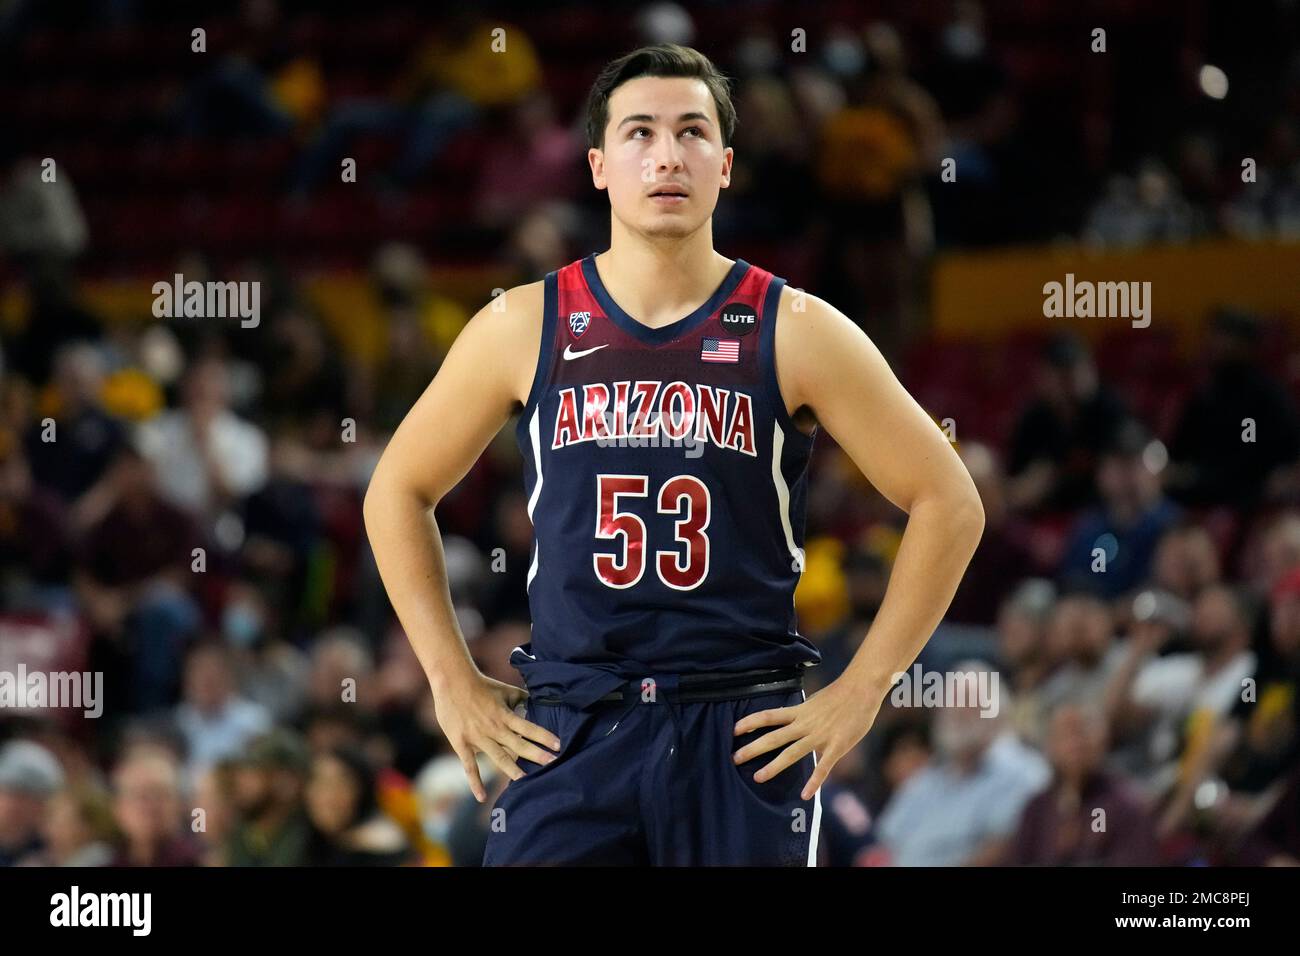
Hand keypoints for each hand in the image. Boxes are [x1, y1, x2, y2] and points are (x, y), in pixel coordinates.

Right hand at [433, 670, 560, 802]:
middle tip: (554, 765)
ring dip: (513, 770)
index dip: (545, 737)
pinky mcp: (462, 744)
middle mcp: (494, 728)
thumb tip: (540, 702)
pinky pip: (470, 766)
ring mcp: (478, 738)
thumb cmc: (482, 685)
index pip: (529, 728)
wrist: (453, 681)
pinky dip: (475, 782)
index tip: (559, 746)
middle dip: (537, 755)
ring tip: (527, 782)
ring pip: (498, 757)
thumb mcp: (506, 690)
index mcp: (505, 715)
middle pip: (519, 745)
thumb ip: (522, 698)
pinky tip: (482, 798)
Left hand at [733, 675, 883, 800]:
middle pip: (774, 737)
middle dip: (753, 748)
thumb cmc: (840, 694)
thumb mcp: (815, 701)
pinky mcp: (836, 747)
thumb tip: (791, 720)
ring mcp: (820, 736)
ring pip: (792, 753)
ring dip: (774, 766)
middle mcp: (805, 724)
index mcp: (799, 711)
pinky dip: (814, 782)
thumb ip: (803, 713)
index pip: (768, 716)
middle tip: (734, 758)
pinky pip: (823, 767)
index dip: (750, 722)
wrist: (862, 690)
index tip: (733, 730)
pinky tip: (805, 795)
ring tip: (757, 778)